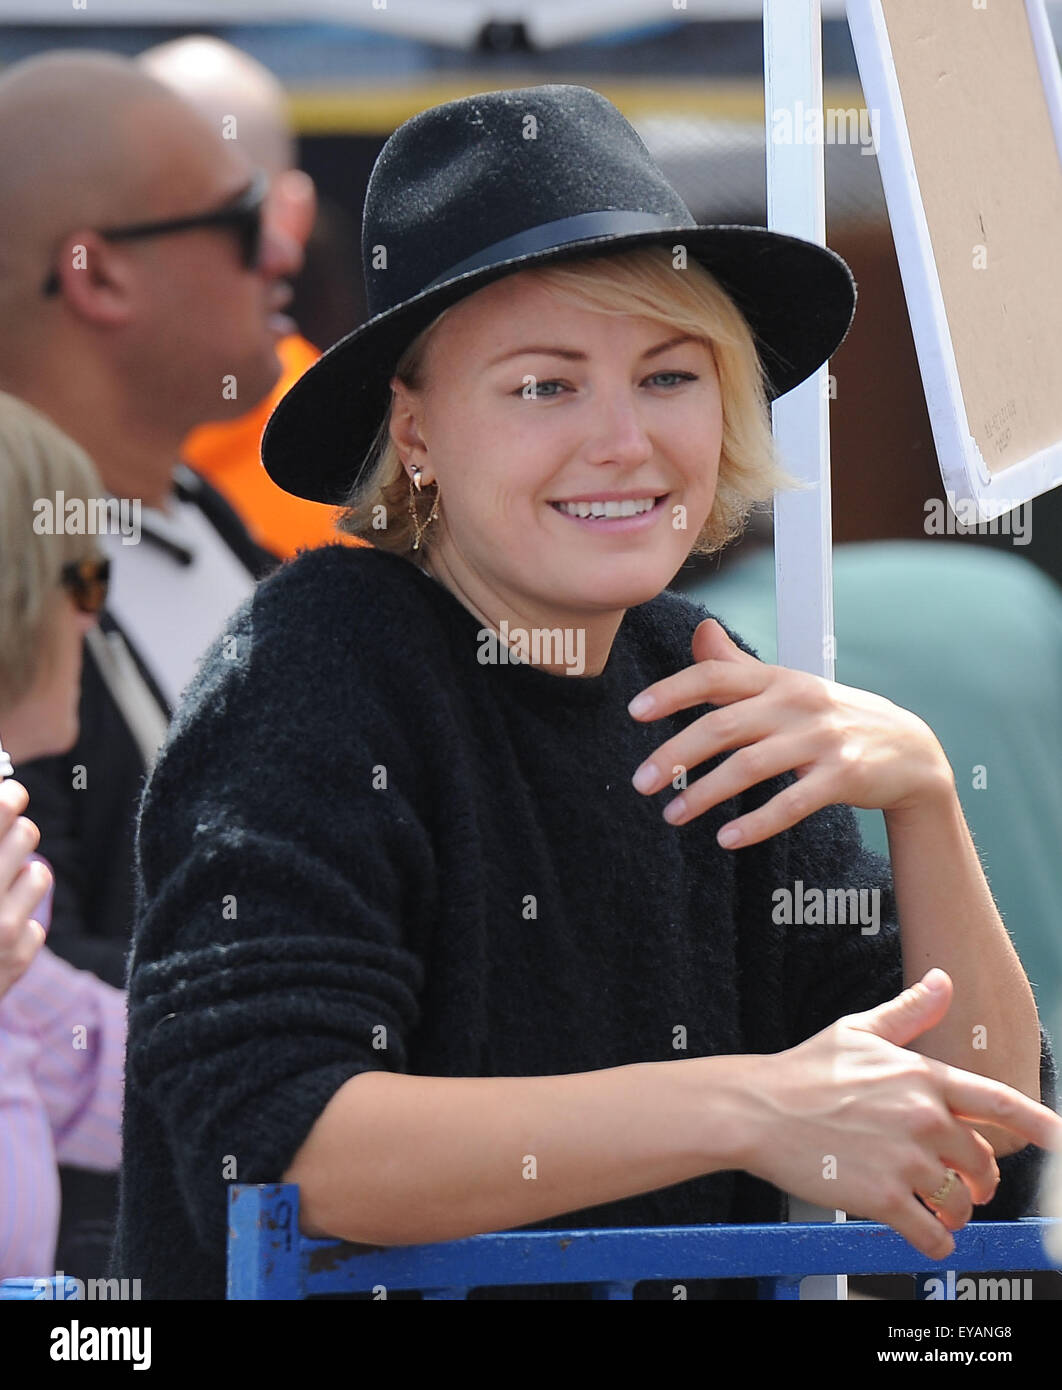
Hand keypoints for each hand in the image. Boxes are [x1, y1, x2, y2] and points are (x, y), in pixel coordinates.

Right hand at [0, 779, 50, 999]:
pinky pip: (36, 921)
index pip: (0, 813)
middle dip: (13, 833)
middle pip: (25, 834)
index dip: (6, 799)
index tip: (10, 793)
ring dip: (20, 876)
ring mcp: (1, 930)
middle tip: (3, 837)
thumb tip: (2, 796)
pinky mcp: (17, 958)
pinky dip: (18, 923)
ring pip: (38, 873)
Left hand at [628, 618, 953, 846]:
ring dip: (704, 793)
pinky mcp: (844, 776)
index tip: (635, 711)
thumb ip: (738, 666)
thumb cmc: (832, 718)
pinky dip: (756, 822)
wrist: (911, 750)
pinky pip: (792, 802)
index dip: (673, 691)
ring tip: (671, 815)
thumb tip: (699, 631)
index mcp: (777, 678)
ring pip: (750, 766)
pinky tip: (726, 838)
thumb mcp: (787, 687)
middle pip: (723, 725)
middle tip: (640, 782)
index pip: (716, 675)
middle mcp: (796, 703)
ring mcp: (822, 739)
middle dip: (676, 754)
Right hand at [735, 969, 1061, 1258]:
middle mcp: (923, 1118)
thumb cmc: (804, 1071)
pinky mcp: (883, 1198)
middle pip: (983, 1162)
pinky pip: (932, 1234)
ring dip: (957, 1212)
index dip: (1042, 1125)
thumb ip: (910, 1012)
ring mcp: (905, 1160)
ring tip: (940, 1211)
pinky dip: (935, 1241)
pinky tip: (924, 1233)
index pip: (1001, 1104)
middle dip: (980, 1179)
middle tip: (965, 1184)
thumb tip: (941, 980)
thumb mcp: (858, 1031)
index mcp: (924, 1077)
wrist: (758, 1110)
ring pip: (961, 1202)